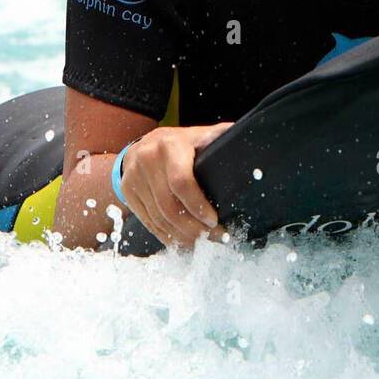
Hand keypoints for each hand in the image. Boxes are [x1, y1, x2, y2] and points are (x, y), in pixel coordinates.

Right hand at [120, 122, 234, 249]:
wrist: (141, 145)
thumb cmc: (179, 143)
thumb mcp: (198, 135)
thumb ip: (219, 136)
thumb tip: (250, 137)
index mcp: (170, 145)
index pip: (181, 182)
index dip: (198, 205)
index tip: (214, 220)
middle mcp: (148, 160)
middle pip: (169, 206)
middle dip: (192, 228)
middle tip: (211, 238)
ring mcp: (134, 177)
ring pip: (158, 217)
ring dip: (180, 236)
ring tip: (199, 243)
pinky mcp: (128, 193)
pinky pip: (148, 221)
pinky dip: (165, 235)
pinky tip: (181, 242)